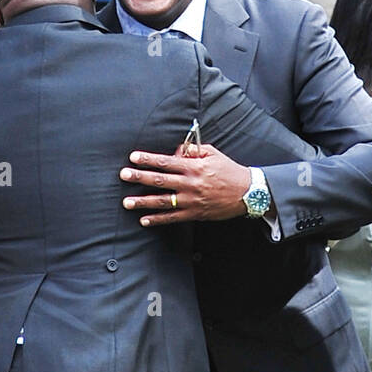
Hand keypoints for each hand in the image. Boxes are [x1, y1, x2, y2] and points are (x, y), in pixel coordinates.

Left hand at [120, 144, 251, 223]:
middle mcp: (190, 184)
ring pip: (162, 201)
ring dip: (143, 201)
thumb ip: (193, 151)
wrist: (247, 192)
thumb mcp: (212, 154)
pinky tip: (144, 220)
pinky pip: (172, 217)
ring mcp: (191, 201)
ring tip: (126, 202)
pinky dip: (157, 219)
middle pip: (160, 180)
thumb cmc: (228, 170)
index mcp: (194, 167)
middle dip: (139, 177)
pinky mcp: (194, 214)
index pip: (166, 162)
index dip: (148, 159)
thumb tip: (176, 151)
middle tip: (123, 175)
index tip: (133, 157)